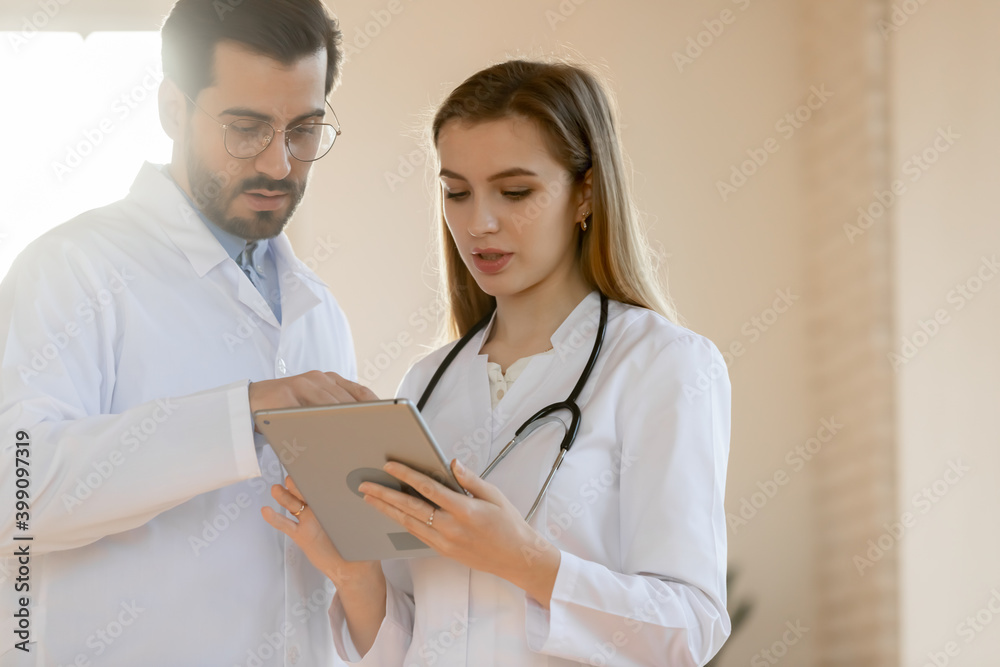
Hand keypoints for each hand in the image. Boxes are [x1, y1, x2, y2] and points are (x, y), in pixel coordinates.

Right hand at [249, 371, 377, 427]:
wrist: (251, 400)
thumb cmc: (287, 407)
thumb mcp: (313, 404)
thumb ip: (333, 409)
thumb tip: (362, 430)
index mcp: (329, 380)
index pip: (359, 392)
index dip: (376, 406)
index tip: (388, 421)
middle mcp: (318, 378)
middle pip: (346, 401)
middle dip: (360, 420)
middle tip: (373, 438)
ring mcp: (301, 384)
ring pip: (327, 406)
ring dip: (340, 425)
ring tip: (354, 441)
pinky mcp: (285, 393)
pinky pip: (302, 412)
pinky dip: (313, 425)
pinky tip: (323, 438)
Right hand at [262, 475, 381, 586]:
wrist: (352, 566)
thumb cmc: (360, 542)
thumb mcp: (362, 521)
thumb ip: (359, 508)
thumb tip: (368, 492)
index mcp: (333, 500)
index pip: (322, 482)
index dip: (315, 473)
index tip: (311, 463)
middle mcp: (318, 507)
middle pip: (304, 489)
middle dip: (298, 481)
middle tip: (294, 475)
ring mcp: (307, 520)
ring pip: (292, 504)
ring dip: (283, 496)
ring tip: (277, 489)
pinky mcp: (300, 534)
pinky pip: (285, 525)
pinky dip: (275, 518)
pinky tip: (266, 511)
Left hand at [360, 459, 561, 607]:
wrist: (516, 558)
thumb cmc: (508, 523)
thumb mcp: (494, 495)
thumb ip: (470, 479)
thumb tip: (451, 463)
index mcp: (464, 510)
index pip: (428, 489)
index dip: (406, 476)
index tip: (389, 466)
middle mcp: (450, 527)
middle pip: (410, 508)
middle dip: (384, 495)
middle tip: (364, 486)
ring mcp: (444, 542)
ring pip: (408, 523)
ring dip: (386, 510)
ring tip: (369, 498)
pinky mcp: (442, 551)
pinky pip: (416, 534)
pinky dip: (401, 522)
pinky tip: (390, 514)